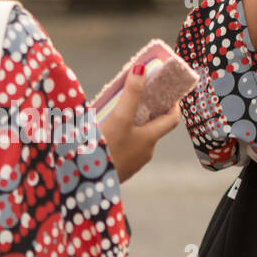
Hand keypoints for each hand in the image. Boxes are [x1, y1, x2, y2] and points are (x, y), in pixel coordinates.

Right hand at [95, 67, 182, 182]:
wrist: (83, 188)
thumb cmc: (105, 152)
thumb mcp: (118, 119)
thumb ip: (130, 94)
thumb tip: (141, 69)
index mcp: (150, 139)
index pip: (172, 119)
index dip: (173, 104)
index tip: (168, 92)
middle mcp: (145, 153)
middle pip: (152, 128)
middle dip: (147, 112)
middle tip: (137, 97)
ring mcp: (131, 163)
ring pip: (136, 139)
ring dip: (130, 126)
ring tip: (115, 113)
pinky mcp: (116, 171)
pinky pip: (123, 150)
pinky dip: (119, 139)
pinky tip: (102, 134)